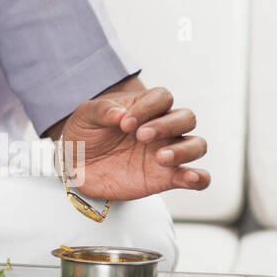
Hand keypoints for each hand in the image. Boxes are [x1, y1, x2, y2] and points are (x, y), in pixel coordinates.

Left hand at [59, 86, 209, 200]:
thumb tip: (119, 113)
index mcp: (143, 107)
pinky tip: (189, 177)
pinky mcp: (167, 178)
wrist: (76, 165)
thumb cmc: (84, 134)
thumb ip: (101, 110)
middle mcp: (161, 128)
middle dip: (166, 126)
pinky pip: (198, 177)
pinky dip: (200, 177)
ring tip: (160, 158)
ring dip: (184, 150)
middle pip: (186, 117)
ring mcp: (167, 152)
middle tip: (140, 137)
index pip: (162, 97)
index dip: (148, 107)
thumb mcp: (85, 116)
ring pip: (197, 145)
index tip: (124, 123)